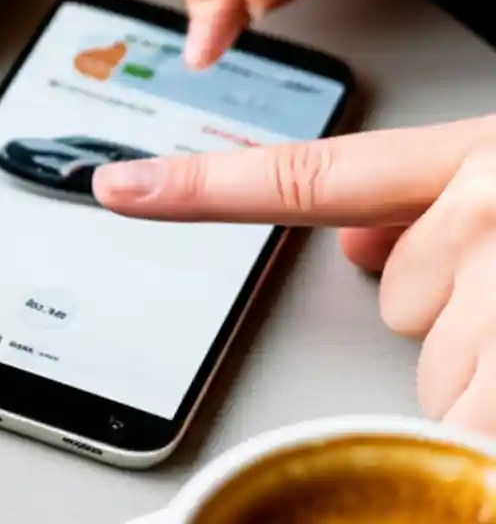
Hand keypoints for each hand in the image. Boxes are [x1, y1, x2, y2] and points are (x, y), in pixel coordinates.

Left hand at [92, 115, 495, 432]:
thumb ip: (422, 203)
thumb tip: (358, 242)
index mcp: (465, 157)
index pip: (304, 176)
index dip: (200, 188)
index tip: (118, 187)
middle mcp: (475, 208)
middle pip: (382, 292)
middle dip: (442, 307)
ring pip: (426, 361)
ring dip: (479, 363)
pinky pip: (456, 420)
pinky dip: (483, 421)